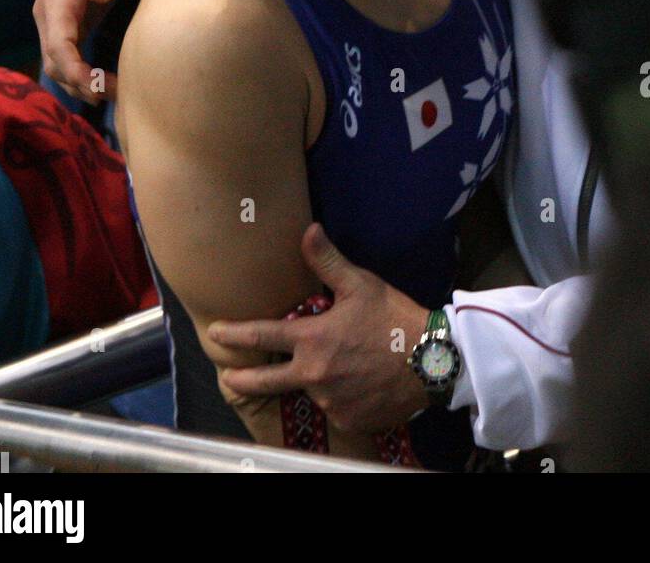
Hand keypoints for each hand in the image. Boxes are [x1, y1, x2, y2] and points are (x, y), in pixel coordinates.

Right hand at [34, 0, 142, 102]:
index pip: (59, 44)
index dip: (75, 70)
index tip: (97, 87)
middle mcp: (50, 14)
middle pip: (54, 61)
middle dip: (79, 83)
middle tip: (114, 96)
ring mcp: (56, 21)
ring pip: (58, 65)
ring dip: (79, 84)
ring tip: (113, 95)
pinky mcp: (68, 26)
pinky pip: (67, 58)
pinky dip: (80, 76)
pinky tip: (104, 85)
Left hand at [208, 224, 432, 433]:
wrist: (433, 361)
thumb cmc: (395, 318)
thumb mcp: (361, 284)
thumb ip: (328, 262)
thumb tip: (308, 230)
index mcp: (312, 340)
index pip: (261, 336)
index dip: (234, 334)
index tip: (215, 333)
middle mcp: (314, 375)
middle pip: (265, 382)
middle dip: (242, 380)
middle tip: (228, 379)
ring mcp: (330, 401)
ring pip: (309, 391)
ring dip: (312, 381)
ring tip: (337, 367)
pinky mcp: (349, 419)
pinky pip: (336, 408)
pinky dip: (340, 397)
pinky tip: (357, 383)